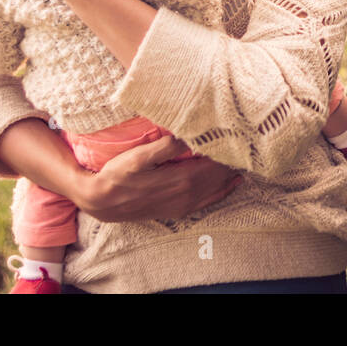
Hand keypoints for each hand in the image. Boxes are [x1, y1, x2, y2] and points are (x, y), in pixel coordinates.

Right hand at [77, 136, 242, 221]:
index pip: (213, 164)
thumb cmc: (118, 174)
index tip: (236, 135)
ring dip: (229, 175)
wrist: (102, 201)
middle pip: (218, 176)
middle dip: (231, 160)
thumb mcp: (138, 156)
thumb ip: (166, 146)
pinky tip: (231, 185)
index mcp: (180, 180)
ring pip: (216, 189)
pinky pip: (208, 202)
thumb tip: (190, 135)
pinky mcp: (178, 210)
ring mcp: (183, 205)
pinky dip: (222, 192)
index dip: (226, 150)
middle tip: (244, 143)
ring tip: (243, 159)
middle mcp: (186, 195)